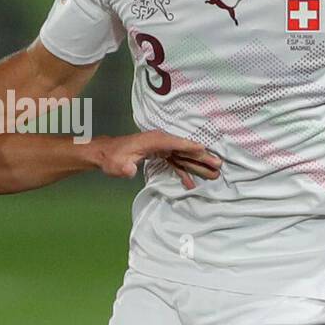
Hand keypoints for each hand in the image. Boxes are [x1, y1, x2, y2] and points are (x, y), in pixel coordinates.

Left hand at [97, 131, 220, 188]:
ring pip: (184, 156)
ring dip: (198, 165)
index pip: (175, 143)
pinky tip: (191, 183)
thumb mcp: (116, 164)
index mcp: (153, 140)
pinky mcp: (161, 154)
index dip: (189, 146)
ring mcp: (162, 148)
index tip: (205, 149)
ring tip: (214, 174)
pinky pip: (176, 162)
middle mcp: (161, 141)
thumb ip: (124, 167)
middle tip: (218, 165)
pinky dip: (184, 171)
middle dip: (202, 157)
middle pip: (185, 149)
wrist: (106, 154)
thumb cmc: (112, 158)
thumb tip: (130, 169)